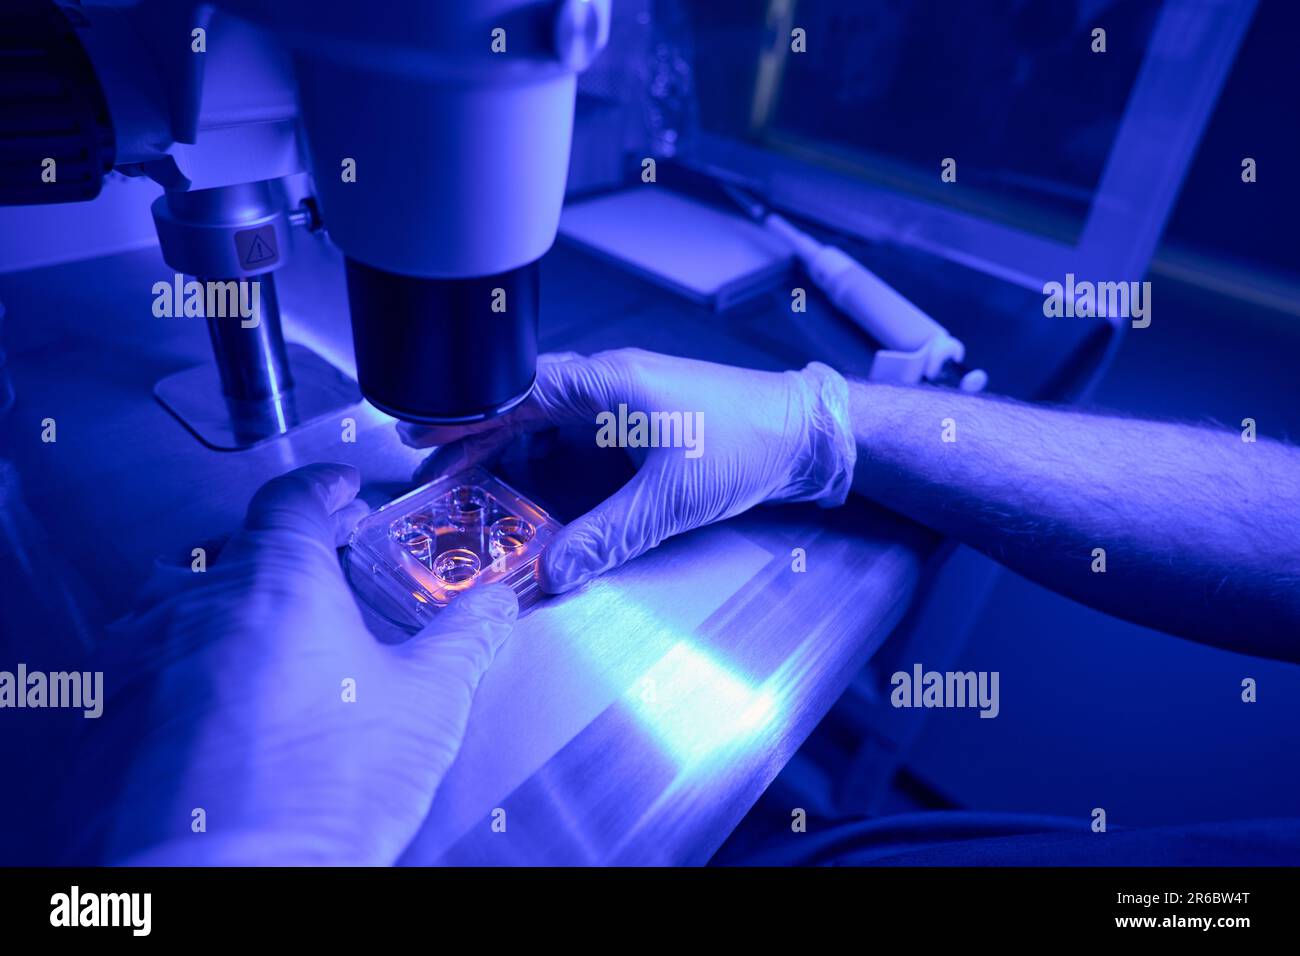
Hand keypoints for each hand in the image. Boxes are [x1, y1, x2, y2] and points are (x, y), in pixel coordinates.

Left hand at [75, 463, 516, 864]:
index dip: (322, 488)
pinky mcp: (106, 717)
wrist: (225, 882)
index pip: (292, 498)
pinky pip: (141, 665)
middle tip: (317, 570)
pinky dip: (179, 666)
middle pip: (233, 546)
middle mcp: (194, 604)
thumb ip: (464, 639)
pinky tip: (212, 705)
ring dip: (217, 604)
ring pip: (175, 602)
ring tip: (259, 637)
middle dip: (278, 551)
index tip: (337, 489)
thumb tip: (495, 607)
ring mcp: (139, 659)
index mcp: (277, 581)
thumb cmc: (320, 792)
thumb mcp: (426, 704)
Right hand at [400, 349, 855, 592]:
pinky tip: (534, 502)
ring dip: (511, 461)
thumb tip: (555, 571)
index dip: (464, 414)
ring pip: (547, 432)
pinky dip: (549, 473)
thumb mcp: (672, 497)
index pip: (515, 390)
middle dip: (476, 443)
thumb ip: (609, 535)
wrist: (807, 435)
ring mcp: (624, 409)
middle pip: (521, 411)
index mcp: (607, 382)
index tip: (421, 434)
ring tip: (472, 495)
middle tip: (433, 476)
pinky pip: (577, 450)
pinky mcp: (640, 433)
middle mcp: (609, 388)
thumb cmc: (749, 441)